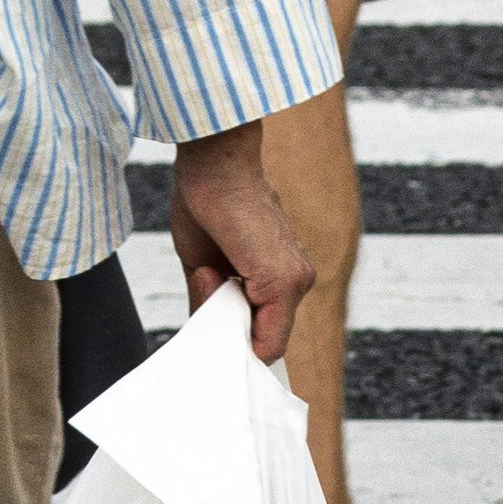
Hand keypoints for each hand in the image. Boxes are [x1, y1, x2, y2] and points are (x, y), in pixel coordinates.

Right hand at [170, 118, 314, 367]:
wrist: (214, 161)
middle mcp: (298, 280)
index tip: (209, 315)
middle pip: (264, 339)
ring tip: (208, 271)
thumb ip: (214, 302)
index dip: (235, 335)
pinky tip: (211, 272)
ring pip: (264, 342)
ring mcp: (297, 281)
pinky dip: (229, 320)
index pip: (266, 331)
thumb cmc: (206, 202)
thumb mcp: (205, 266)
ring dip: (227, 321)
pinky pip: (264, 338)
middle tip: (205, 286)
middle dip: (229, 329)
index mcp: (282, 275)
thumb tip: (208, 336)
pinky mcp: (286, 281)